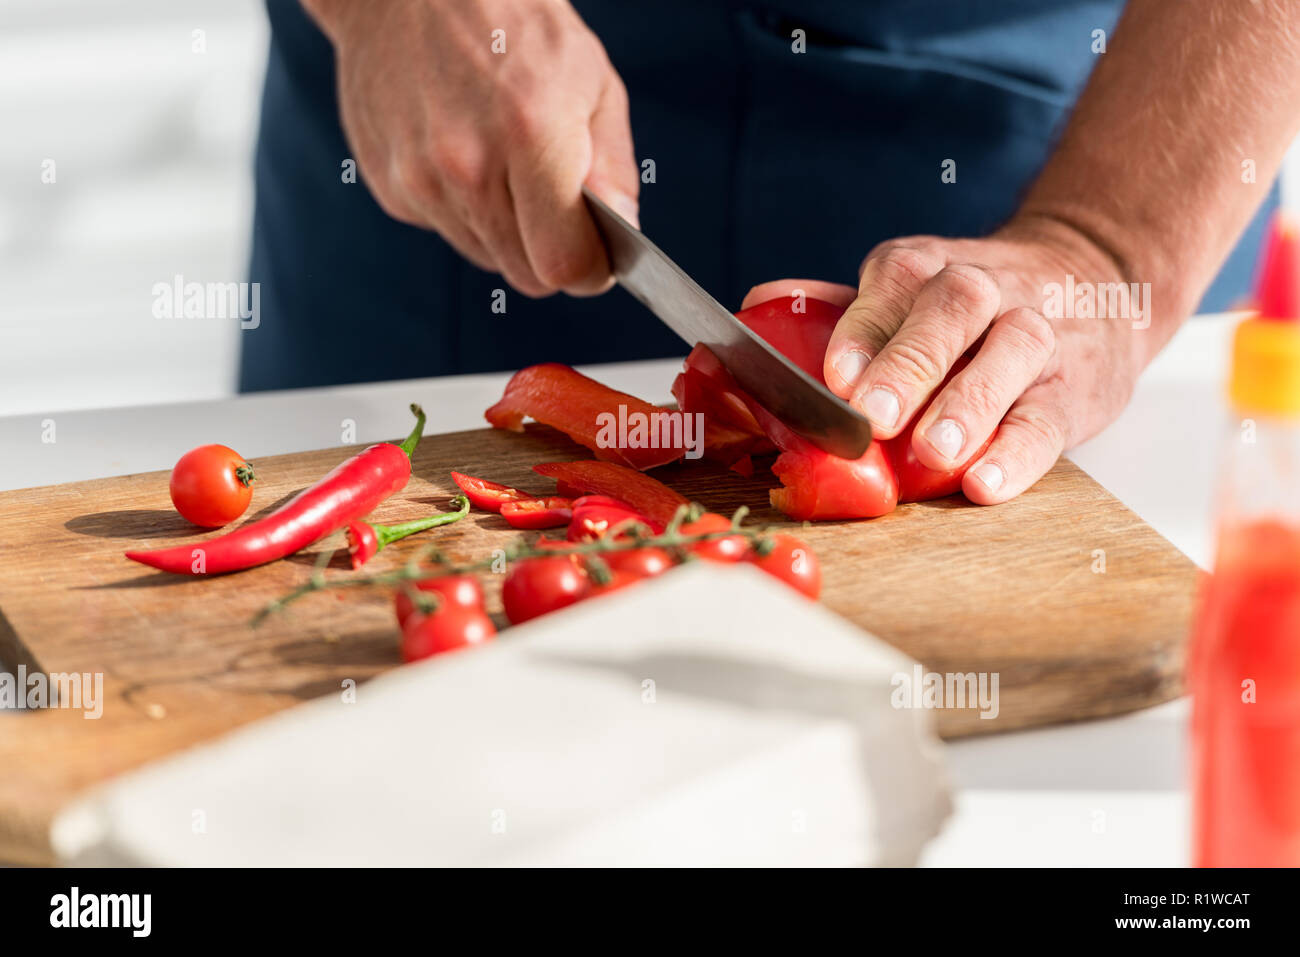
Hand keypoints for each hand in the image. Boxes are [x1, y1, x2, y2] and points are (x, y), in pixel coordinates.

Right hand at [305, 0, 637, 295]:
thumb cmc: (511, 20)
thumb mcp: (592, 78)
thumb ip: (612, 167)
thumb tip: (621, 236)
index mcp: (530, 134)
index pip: (564, 264)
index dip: (590, 270)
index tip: (597, 256)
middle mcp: (467, 166)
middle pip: (526, 275)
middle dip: (551, 253)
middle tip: (557, 206)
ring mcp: (420, 180)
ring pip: (487, 257)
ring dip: (506, 230)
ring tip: (503, 162)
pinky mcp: (390, 186)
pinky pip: (447, 230)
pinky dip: (464, 208)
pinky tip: (463, 151)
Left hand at [743, 217, 1146, 503]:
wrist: (1091, 278)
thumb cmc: (965, 310)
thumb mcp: (905, 291)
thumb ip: (839, 310)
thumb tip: (758, 305)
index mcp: (924, 268)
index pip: (893, 286)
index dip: (864, 331)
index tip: (838, 378)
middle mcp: (983, 288)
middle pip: (951, 311)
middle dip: (910, 364)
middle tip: (876, 416)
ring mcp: (1034, 335)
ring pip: (1011, 354)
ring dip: (969, 404)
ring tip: (935, 451)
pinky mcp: (1073, 390)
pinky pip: (1048, 418)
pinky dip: (1018, 453)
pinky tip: (985, 481)